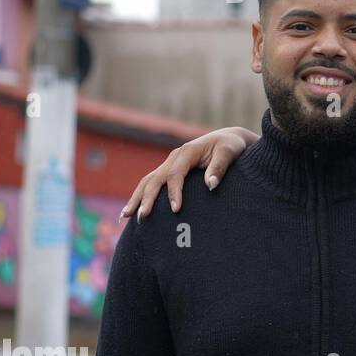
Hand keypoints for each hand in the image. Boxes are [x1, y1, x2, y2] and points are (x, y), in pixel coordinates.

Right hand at [121, 127, 259, 220]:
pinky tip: (133, 210)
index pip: (175, 174)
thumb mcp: (229, 152)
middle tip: (143, 217)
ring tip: (125, 216)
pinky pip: (152, 183)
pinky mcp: (169, 170)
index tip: (175, 210)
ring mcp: (169, 163)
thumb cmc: (230, 146)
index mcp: (187, 152)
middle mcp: (174, 157)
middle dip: (147, 198)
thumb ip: (220, 167)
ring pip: (148, 181)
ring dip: (136, 198)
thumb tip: (211, 185)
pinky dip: (141, 195)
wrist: (227, 138)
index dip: (174, 192)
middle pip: (155, 179)